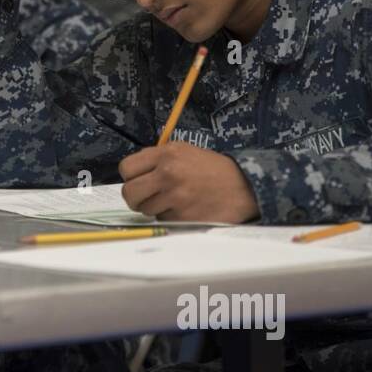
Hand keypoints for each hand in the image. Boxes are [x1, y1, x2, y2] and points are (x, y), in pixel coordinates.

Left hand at [118, 143, 259, 222]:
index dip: (130, 177)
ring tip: (173, 201)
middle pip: (130, 192)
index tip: (138, 181)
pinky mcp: (182, 216)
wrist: (244, 187)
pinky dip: (170, 217)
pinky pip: (163, 219)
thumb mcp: (185, 151)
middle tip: (145, 198)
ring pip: (145, 209)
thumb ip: (158, 159)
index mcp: (167, 154)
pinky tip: (185, 209)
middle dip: (135, 198)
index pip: (127, 168)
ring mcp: (175, 197)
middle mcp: (168, 174)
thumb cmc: (213, 169)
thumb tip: (133, 173)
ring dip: (154, 208)